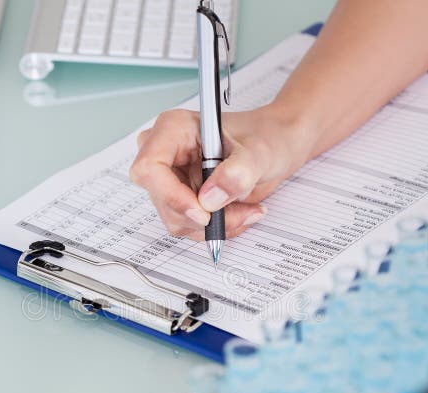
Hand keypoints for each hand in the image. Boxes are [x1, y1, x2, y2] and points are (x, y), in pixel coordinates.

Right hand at [129, 106, 314, 239]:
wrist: (277, 145)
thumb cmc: (266, 136)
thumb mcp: (259, 153)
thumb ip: (237, 173)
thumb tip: (209, 199)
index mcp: (175, 129)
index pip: (149, 168)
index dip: (171, 195)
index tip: (203, 212)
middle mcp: (167, 153)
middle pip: (162, 200)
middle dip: (201, 216)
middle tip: (238, 212)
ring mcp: (172, 178)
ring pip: (176, 219)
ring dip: (214, 225)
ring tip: (245, 210)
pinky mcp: (183, 197)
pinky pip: (189, 225)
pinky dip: (217, 228)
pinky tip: (238, 212)